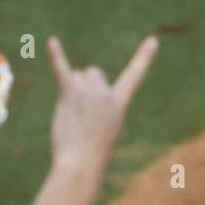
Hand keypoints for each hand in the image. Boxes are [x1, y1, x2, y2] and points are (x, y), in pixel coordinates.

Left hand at [46, 35, 157, 171]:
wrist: (81, 163)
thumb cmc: (92, 151)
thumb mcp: (106, 127)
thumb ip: (100, 103)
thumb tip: (81, 78)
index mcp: (120, 101)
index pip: (135, 75)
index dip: (144, 57)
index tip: (153, 40)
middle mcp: (107, 92)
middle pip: (92, 73)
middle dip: (84, 88)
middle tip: (82, 115)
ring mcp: (89, 91)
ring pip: (75, 77)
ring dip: (70, 92)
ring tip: (71, 116)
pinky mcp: (69, 93)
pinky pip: (62, 70)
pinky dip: (56, 56)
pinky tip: (51, 42)